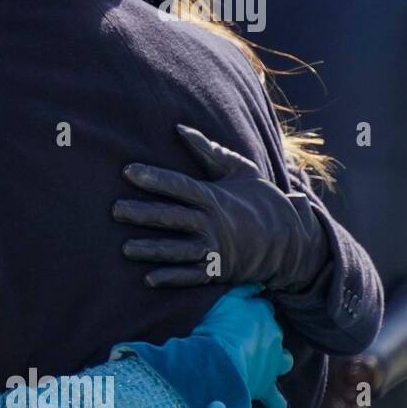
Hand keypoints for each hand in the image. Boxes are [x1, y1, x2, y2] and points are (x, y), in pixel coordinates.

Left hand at [114, 124, 328, 291]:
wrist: (292, 241)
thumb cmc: (261, 200)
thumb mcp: (241, 171)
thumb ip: (209, 150)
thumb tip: (179, 128)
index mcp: (214, 197)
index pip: (179, 186)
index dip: (154, 178)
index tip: (128, 171)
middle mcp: (212, 223)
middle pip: (172, 218)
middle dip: (143, 214)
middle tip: (115, 210)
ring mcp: (214, 249)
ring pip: (177, 250)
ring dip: (151, 250)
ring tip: (126, 248)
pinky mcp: (217, 271)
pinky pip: (191, 276)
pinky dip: (172, 278)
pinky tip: (149, 279)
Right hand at [191, 284, 293, 407]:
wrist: (218, 362)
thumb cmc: (216, 329)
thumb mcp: (225, 301)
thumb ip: (242, 292)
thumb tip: (257, 285)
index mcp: (262, 314)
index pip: (264, 306)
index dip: (255, 310)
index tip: (246, 313)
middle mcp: (274, 336)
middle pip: (275, 332)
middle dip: (266, 335)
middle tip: (249, 337)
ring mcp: (273, 363)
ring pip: (284, 360)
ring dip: (278, 361)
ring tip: (268, 364)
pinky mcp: (265, 386)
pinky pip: (274, 397)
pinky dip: (275, 402)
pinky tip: (276, 407)